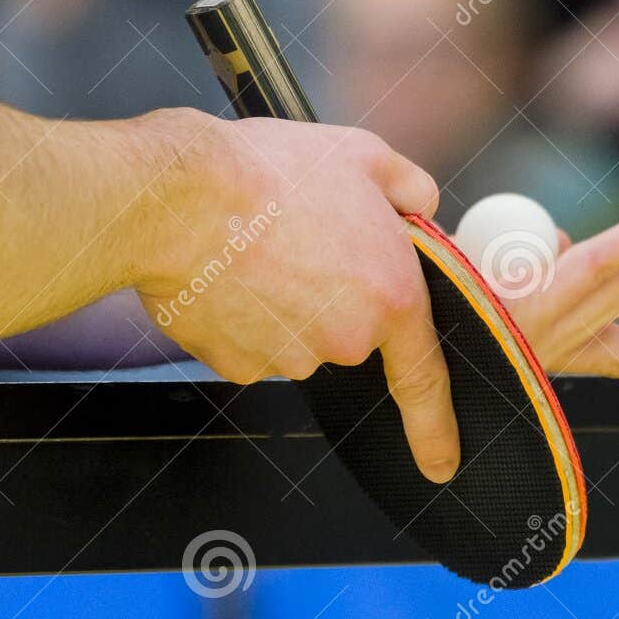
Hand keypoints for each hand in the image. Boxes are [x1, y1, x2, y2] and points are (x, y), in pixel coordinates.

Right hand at [138, 115, 459, 482]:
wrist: (176, 199)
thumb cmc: (267, 174)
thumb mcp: (363, 155)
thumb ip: (410, 188)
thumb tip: (422, 203)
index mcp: (391, 297)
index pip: (425, 379)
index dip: (437, 429)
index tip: (441, 464)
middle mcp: (346, 340)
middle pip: (349, 332)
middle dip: (332, 294)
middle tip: (303, 238)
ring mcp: (289, 359)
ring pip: (298, 336)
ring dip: (285, 300)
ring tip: (259, 244)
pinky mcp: (238, 365)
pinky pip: (252, 343)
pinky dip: (244, 314)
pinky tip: (229, 271)